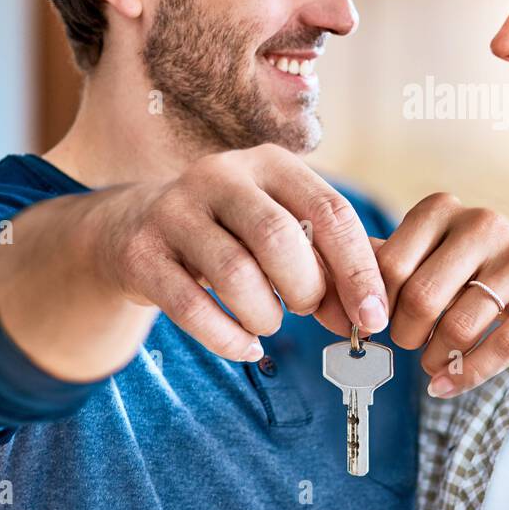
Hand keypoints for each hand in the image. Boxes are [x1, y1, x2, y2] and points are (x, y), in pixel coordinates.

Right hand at [97, 144, 387, 359]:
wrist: (134, 230)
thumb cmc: (232, 234)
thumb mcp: (284, 228)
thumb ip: (333, 263)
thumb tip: (374, 312)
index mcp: (271, 163)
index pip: (329, 211)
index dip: (358, 270)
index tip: (373, 316)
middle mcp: (222, 175)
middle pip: (280, 238)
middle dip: (307, 290)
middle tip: (308, 310)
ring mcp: (175, 211)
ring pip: (236, 274)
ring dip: (266, 315)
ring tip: (270, 321)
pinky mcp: (141, 252)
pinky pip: (192, 308)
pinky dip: (229, 339)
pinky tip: (245, 346)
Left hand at [375, 193, 508, 397]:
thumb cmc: (475, 268)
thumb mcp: (430, 253)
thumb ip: (384, 263)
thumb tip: (330, 281)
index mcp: (443, 209)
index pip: (390, 265)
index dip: (377, 306)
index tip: (377, 324)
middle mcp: (483, 222)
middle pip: (422, 297)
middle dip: (405, 335)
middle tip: (408, 344)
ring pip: (460, 326)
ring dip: (436, 359)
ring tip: (433, 363)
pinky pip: (503, 346)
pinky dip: (467, 376)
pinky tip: (448, 385)